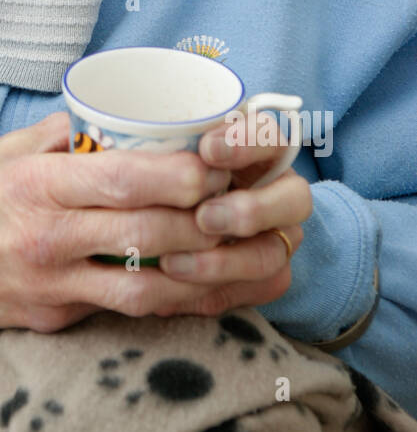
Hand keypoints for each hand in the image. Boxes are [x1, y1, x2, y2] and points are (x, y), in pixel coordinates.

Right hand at [0, 111, 249, 333]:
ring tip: (238, 253)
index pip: (122, 180)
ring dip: (200, 273)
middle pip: (145, 234)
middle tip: (244, 207)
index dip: (179, 176)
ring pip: (143, 286)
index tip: (217, 165)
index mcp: (37, 184)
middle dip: (207, 223)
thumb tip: (122, 114)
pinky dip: (166, 300)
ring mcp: (51, 284)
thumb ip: (68, 134)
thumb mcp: (8, 149)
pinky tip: (200, 286)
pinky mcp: (53, 316)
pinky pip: (120, 310)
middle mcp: (46, 236)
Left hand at [155, 112, 312, 314]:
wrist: (166, 224)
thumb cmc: (159, 174)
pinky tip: (170, 297)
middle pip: (295, 199)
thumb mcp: (159, 153)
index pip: (270, 135)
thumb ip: (164, 150)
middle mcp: (278, 192)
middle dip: (250, 210)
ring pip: (273, 254)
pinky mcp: (266, 278)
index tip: (207, 149)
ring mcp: (277, 237)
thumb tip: (137, 140)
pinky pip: (255, 292)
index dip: (247, 141)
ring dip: (224, 261)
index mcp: (257, 148)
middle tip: (203, 217)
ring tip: (172, 264)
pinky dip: (214, 291)